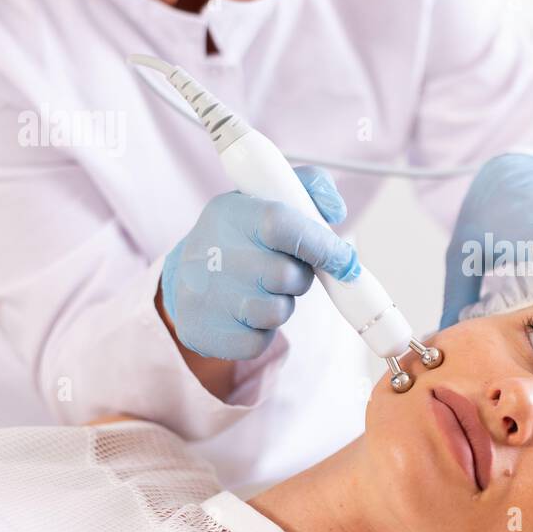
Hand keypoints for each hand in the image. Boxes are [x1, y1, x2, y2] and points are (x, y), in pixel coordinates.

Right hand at [160, 165, 358, 359]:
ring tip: (260, 290)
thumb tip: (336, 211)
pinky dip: (262, 331)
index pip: (282, 224)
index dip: (322, 244)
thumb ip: (308, 189)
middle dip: (300, 277)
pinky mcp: (209, 333)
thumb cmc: (241, 238)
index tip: (345, 259)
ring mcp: (207, 296)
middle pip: (287, 275)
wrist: (187, 280)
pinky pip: (260, 341)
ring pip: (278, 311)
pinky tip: (245, 314)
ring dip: (281, 304)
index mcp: (230, 214)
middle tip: (284, 270)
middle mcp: (213, 253)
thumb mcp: (266, 199)